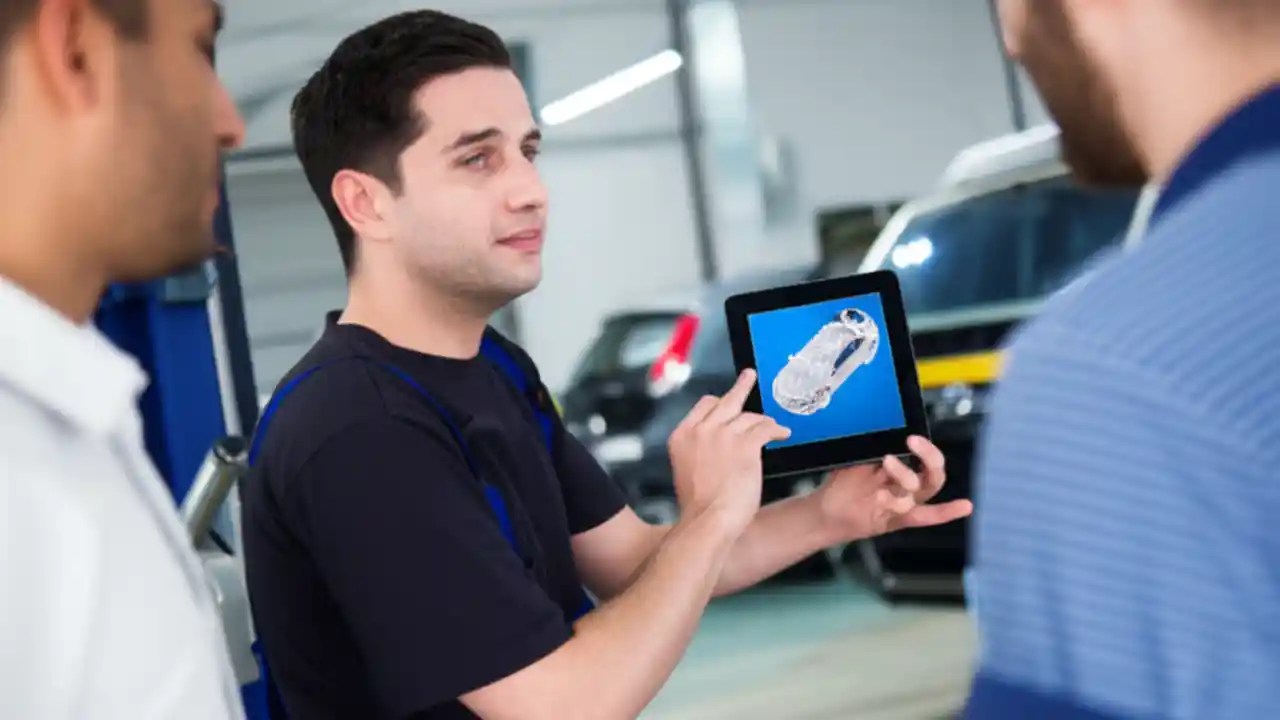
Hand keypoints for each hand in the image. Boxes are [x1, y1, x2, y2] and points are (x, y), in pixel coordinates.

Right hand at [667, 370, 790, 537]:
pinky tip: (783, 433)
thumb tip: (718, 448)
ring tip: (774, 425)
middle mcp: (701, 430)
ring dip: (764, 421)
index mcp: (682, 436)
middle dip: (741, 387)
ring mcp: (723, 435)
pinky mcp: (746, 445)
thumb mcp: (687, 471)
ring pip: (749, 416)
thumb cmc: (700, 507)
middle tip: (749, 375)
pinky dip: (777, 430)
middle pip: (726, 401)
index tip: (726, 401)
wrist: (708, 521)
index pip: (704, 406)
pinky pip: (765, 428)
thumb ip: (699, 452)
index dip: (719, 403)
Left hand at [814, 435, 971, 541]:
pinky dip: (946, 512)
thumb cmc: (841, 483)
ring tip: (882, 479)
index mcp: (898, 464)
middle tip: (912, 441)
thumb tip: (879, 427)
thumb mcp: (853, 459)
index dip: (923, 444)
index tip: (912, 434)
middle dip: (927, 455)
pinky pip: (925, 515)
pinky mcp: (897, 519)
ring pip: (920, 489)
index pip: (921, 452)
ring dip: (903, 479)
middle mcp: (905, 482)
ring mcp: (903, 501)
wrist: (824, 512)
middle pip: (931, 470)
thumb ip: (870, 448)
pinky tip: (965, 506)